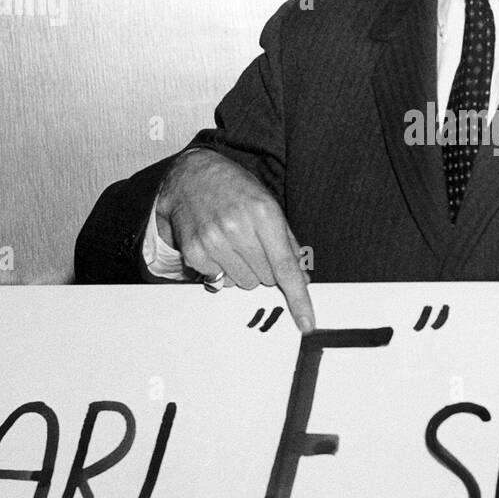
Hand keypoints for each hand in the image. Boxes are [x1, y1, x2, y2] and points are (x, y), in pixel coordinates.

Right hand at [156, 150, 314, 332]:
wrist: (192, 175)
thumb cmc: (236, 190)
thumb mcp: (269, 205)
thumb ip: (288, 242)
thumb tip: (303, 278)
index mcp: (263, 213)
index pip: (285, 267)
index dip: (299, 298)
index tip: (307, 323)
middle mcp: (237, 228)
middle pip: (266, 278)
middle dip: (266, 267)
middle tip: (255, 244)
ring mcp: (212, 240)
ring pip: (244, 283)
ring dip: (245, 270)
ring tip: (235, 243)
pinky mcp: (193, 251)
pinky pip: (220, 280)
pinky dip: (223, 269)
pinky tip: (218, 246)